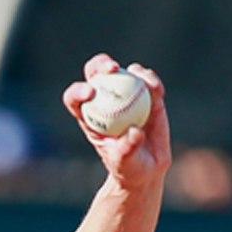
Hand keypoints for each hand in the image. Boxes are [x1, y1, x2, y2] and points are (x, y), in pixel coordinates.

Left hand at [64, 55, 169, 192]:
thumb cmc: (129, 167)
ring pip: (124, 72)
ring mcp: (125, 94)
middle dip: (100, 64)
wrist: (147, 167)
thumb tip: (135, 132)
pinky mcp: (146, 94)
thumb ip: (127, 149)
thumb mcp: (125, 164)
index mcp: (88, 115)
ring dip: (133, 70)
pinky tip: (157, 89)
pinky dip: (151, 81)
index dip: (77, 91)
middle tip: (112, 69)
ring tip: (142, 78)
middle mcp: (104, 100)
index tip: (89, 93)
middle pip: (95, 74)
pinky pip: (147, 81)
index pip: (75, 98)